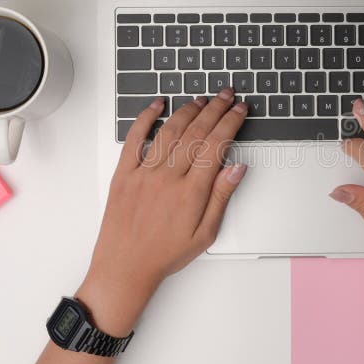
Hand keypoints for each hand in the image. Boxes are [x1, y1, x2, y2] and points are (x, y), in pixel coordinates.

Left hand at [78, 89, 247, 334]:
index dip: (230, 123)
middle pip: (196, 133)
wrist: (124, 268)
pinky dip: (146, 118)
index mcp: (191, 192)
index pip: (216, 146)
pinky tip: (157, 104)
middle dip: (215, 110)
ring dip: (188, 110)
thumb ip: (221, 197)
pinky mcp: (123, 174)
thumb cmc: (164, 255)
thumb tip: (237, 168)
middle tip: (226, 95)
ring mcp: (143, 174)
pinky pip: (135, 139)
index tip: (239, 110)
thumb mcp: (205, 233)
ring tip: (202, 99)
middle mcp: (167, 178)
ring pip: (170, 131)